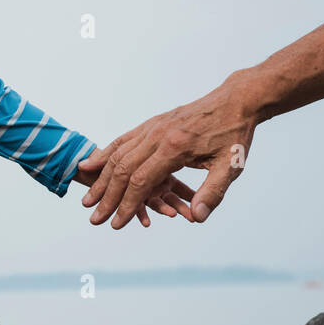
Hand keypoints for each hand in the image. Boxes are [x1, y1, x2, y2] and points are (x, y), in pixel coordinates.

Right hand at [78, 80, 257, 227]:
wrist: (236, 100)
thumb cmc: (235, 135)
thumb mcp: (231, 166)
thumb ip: (212, 193)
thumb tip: (197, 218)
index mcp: (175, 147)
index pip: (142, 181)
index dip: (127, 205)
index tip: (115, 224)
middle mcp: (157, 135)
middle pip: (123, 169)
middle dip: (107, 197)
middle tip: (94, 219)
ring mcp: (152, 126)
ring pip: (118, 153)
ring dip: (101, 178)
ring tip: (88, 199)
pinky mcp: (152, 123)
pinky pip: (122, 140)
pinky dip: (104, 154)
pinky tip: (91, 165)